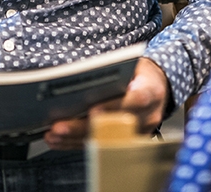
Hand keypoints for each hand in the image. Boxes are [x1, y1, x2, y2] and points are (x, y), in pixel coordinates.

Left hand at [44, 57, 169, 149]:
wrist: (159, 85)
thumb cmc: (140, 72)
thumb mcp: (132, 64)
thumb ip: (114, 71)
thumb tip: (80, 74)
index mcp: (151, 91)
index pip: (135, 100)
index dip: (113, 107)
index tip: (91, 110)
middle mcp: (148, 116)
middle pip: (114, 126)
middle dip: (83, 127)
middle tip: (58, 126)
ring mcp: (138, 132)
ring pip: (104, 140)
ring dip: (75, 138)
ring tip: (51, 134)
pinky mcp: (127, 141)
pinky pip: (100, 145)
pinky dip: (76, 143)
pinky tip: (58, 140)